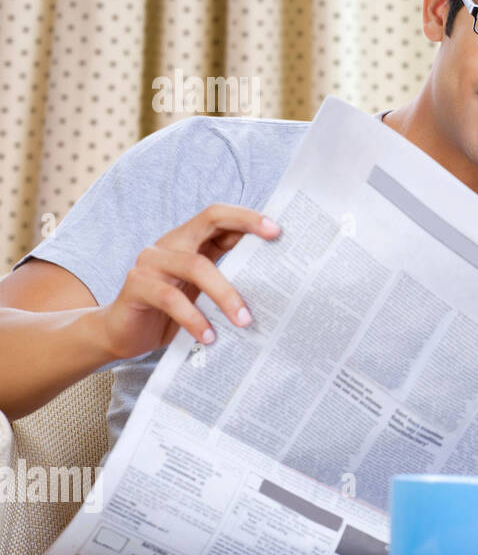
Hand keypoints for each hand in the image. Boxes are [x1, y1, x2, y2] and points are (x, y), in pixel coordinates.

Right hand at [97, 204, 281, 359]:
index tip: (278, 228)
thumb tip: (273, 280)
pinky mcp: (136, 285)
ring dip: (225, 294)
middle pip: (209, 222)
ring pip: (195, 266)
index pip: (219, 216)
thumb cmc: (171, 312)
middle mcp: (169, 244)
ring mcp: (151, 262)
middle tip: (275, 240)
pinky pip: (170, 298)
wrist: (122, 334)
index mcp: (188, 241)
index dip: (248, 217)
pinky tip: (209, 337)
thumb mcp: (202, 293)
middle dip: (245, 225)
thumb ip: (226, 279)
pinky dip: (194, 318)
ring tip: (244, 321)